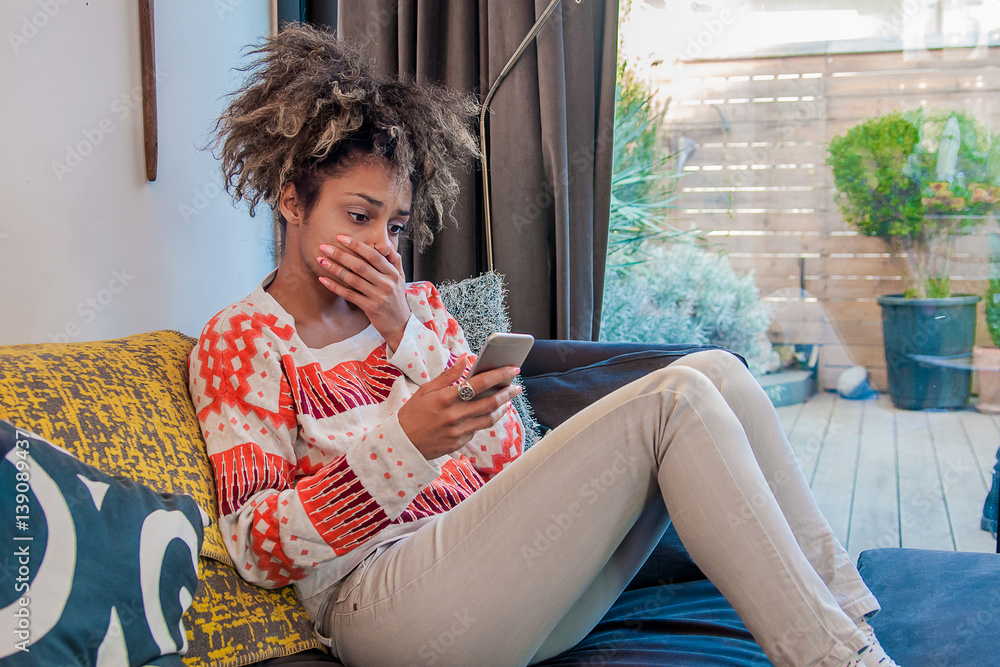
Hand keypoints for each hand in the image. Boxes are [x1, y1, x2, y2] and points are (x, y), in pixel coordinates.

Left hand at [317, 235, 409, 349]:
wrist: (400, 325)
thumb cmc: (397, 299)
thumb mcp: (401, 278)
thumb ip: (395, 260)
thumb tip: (388, 243)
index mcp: (393, 273)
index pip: (373, 255)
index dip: (356, 245)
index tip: (341, 238)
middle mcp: (386, 283)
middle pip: (360, 265)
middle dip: (341, 254)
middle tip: (324, 246)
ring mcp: (378, 296)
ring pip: (353, 279)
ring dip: (335, 269)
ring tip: (321, 260)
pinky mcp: (370, 307)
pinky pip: (349, 294)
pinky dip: (335, 286)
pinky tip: (323, 279)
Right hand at [398, 354, 522, 458]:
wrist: (402, 444)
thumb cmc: (412, 413)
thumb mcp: (426, 390)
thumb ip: (448, 375)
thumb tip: (466, 358)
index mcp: (445, 398)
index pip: (478, 384)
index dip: (498, 375)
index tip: (512, 369)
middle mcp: (454, 416)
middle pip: (489, 402)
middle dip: (507, 392)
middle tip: (517, 385)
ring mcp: (458, 432)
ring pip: (489, 418)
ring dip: (502, 408)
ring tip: (507, 399)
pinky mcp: (460, 443)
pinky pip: (477, 429)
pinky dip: (485, 419)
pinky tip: (488, 412)